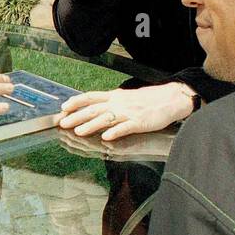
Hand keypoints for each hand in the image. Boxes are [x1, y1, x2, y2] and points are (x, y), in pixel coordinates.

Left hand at [54, 83, 195, 140]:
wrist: (171, 98)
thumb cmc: (149, 99)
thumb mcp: (126, 97)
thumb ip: (111, 102)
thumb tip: (95, 106)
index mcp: (115, 97)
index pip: (91, 97)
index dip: (76, 101)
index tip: (63, 107)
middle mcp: (119, 103)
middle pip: (94, 109)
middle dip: (77, 116)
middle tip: (63, 123)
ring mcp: (129, 113)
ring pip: (106, 118)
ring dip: (91, 125)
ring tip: (79, 131)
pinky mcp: (140, 123)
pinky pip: (125, 127)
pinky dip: (115, 132)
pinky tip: (106, 137)